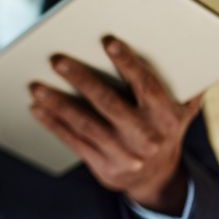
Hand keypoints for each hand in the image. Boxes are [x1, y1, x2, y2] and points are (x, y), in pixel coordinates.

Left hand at [29, 36, 203, 215]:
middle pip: (108, 103)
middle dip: (81, 79)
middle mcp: (146, 136)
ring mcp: (124, 154)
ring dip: (58, 104)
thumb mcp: (181, 107)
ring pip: (86, 124)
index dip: (128, 63)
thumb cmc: (163, 127)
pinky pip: (74, 142)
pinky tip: (37, 108)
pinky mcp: (103, 166)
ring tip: (36, 86)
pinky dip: (53, 124)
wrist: (157, 177)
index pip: (146, 84)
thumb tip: (171, 45)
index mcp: (166, 116)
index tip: (108, 41)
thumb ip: (179, 81)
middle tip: (57, 60)